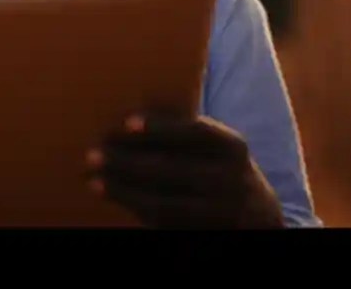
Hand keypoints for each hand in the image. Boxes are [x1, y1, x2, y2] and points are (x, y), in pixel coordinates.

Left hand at [86, 113, 284, 228]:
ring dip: (123, 191)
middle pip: (172, 170)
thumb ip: (184, 132)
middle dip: (127, 162)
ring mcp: (220, 213)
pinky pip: (163, 223)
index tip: (127, 122)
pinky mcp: (204, 233)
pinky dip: (134, 209)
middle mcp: (231, 180)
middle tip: (92, 155)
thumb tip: (127, 118)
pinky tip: (112, 196)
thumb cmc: (219, 166)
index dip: (162, 127)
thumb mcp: (216, 147)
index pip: (196, 132)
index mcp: (232, 148)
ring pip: (164, 204)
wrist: (258, 216)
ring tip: (94, 180)